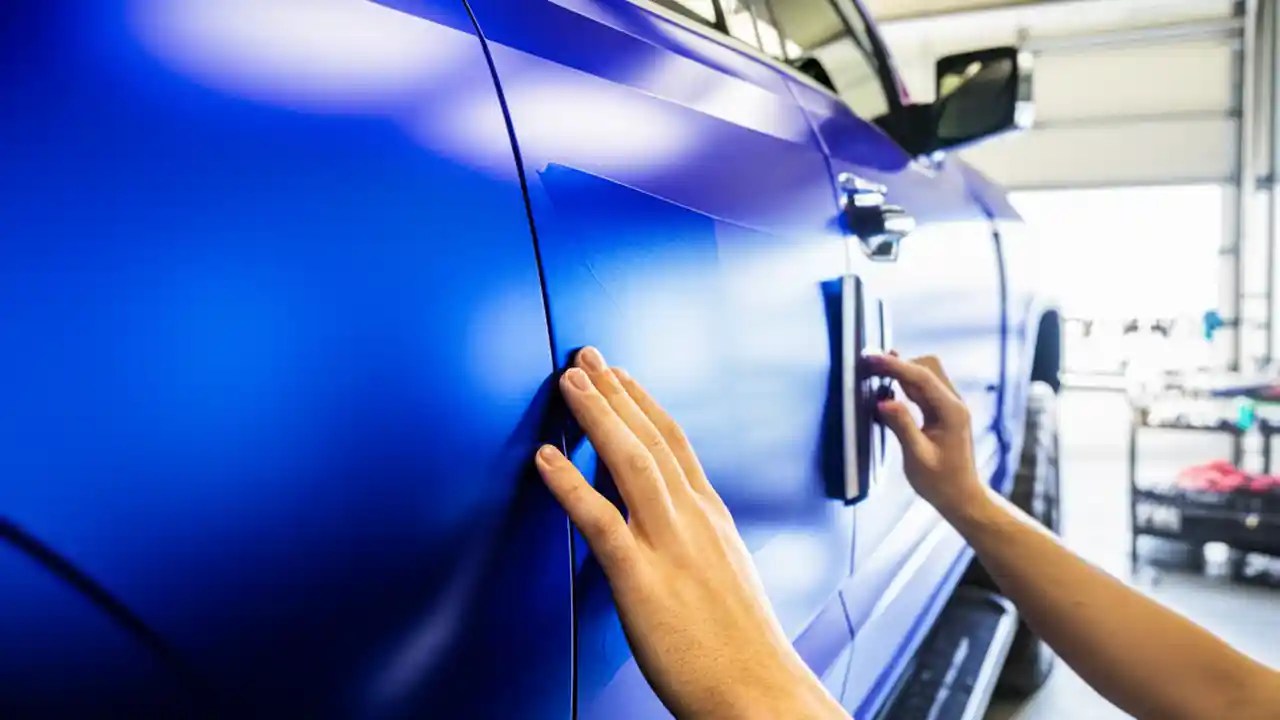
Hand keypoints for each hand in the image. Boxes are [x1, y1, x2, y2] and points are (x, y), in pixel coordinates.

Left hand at [535, 347, 845, 719]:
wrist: (760, 694)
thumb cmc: (742, 649)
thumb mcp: (726, 577)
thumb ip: (697, 544)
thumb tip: (674, 532)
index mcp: (712, 519)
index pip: (676, 444)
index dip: (644, 404)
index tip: (621, 377)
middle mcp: (694, 520)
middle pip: (651, 439)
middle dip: (615, 393)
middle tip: (587, 357)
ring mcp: (670, 545)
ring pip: (630, 462)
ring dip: (596, 416)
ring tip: (569, 383)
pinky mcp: (643, 578)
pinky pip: (599, 520)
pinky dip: (570, 483)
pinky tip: (547, 458)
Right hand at [868, 353, 987, 517]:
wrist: (961, 497)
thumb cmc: (940, 483)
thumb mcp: (917, 457)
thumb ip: (902, 426)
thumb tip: (882, 400)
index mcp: (951, 411)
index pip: (922, 377)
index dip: (895, 365)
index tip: (870, 359)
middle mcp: (953, 403)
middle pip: (926, 367)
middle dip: (898, 363)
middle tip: (869, 366)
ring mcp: (948, 406)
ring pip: (924, 375)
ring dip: (900, 371)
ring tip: (873, 371)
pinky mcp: (941, 412)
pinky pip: (922, 389)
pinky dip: (904, 383)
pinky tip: (887, 387)